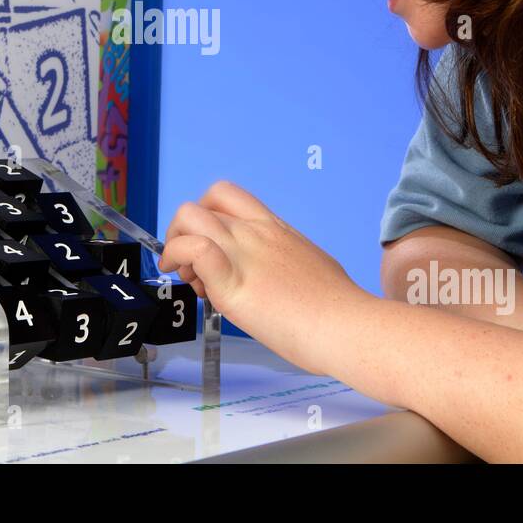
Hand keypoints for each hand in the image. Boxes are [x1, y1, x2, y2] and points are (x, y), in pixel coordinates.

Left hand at [159, 179, 363, 374]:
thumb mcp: (311, 263)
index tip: (208, 243)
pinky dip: (181, 258)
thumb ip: (284, 261)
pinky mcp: (232, 283)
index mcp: (275, 229)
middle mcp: (256, 233)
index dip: (206, 214)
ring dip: (175, 242)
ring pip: (190, 216)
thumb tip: (272, 274)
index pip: (228, 196)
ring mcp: (244, 253)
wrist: (347, 326)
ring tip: (186, 274)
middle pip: (202, 204)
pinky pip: (195, 249)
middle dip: (184, 230)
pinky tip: (190, 283)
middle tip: (190, 263)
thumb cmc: (337, 307)